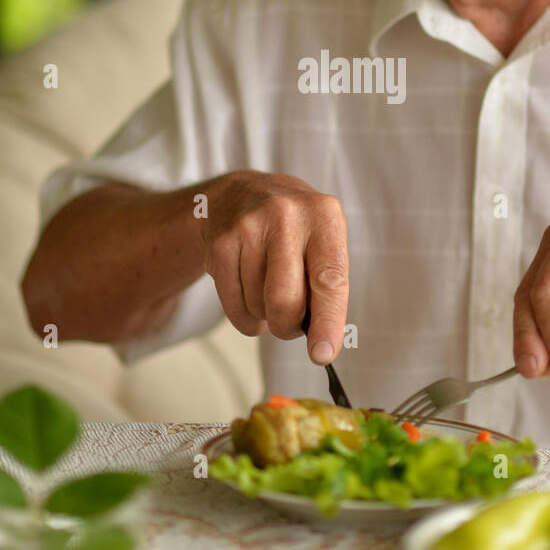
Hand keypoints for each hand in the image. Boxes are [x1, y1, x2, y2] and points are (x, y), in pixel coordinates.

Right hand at [199, 170, 347, 364]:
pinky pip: (233, 306)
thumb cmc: (295, 230)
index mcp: (324, 216)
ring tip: (268, 288)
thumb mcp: (322, 240)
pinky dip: (245, 316)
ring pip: (258, 306)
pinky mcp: (220, 244)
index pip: (329, 279)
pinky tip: (249, 292)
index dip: (328, 322)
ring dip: (266, 315)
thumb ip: (328, 287)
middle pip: (285, 301)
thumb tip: (323, 343)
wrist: (241, 195)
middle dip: (288, 326)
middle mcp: (286, 217)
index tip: (324, 354)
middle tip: (290, 323)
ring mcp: (248, 228)